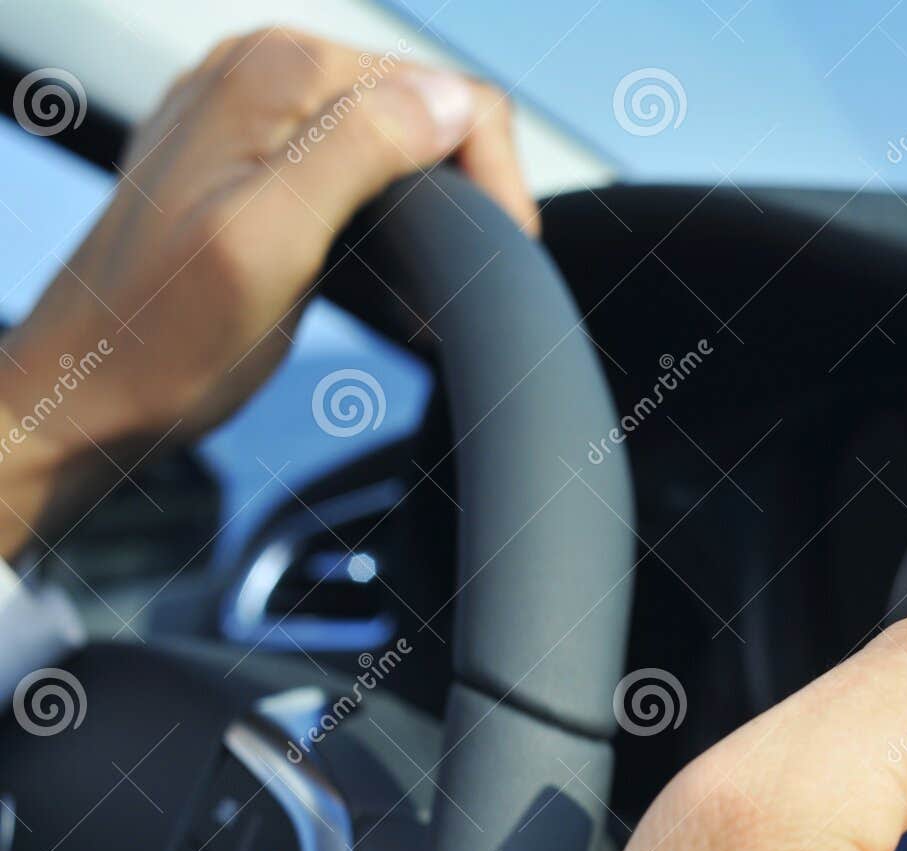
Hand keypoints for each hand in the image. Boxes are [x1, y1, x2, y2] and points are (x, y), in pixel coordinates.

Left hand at [0, 25, 533, 557]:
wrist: (84, 392)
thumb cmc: (161, 340)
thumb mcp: (268, 242)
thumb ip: (356, 152)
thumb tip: (450, 101)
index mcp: (273, 75)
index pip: (447, 94)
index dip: (492, 180)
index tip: (494, 261)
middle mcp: (264, 73)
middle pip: (428, 109)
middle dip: (465, 197)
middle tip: (455, 289)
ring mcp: (257, 115)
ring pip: (401, 138)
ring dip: (434, 213)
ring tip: (424, 292)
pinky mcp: (256, 161)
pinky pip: (358, 162)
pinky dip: (393, 217)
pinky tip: (386, 277)